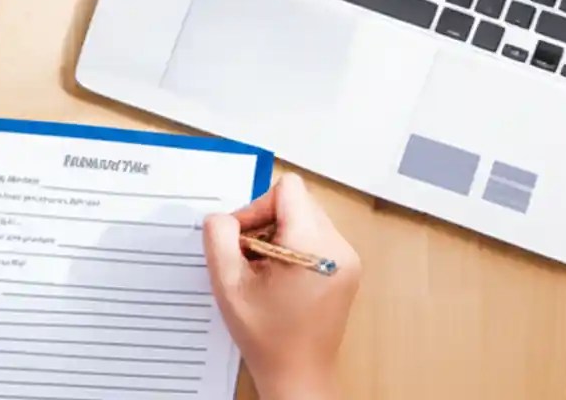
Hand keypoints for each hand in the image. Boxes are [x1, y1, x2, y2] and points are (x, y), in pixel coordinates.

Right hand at [203, 175, 360, 399]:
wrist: (299, 375)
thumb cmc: (266, 337)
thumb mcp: (229, 285)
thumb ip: (219, 240)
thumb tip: (221, 218)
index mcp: (314, 246)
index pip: (288, 190)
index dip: (256, 207)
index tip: (241, 239)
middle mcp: (338, 246)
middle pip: (297, 202)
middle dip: (266, 222)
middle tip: (247, 256)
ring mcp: (347, 258)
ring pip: (306, 217)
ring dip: (278, 235)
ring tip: (262, 270)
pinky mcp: (346, 268)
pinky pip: (316, 236)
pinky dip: (292, 247)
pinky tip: (278, 278)